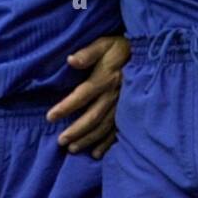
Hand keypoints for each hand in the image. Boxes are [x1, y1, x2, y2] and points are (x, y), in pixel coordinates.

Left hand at [47, 35, 128, 157]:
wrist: (147, 54)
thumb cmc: (119, 48)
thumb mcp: (104, 44)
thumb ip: (88, 53)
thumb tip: (70, 60)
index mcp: (105, 78)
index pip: (82, 95)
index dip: (66, 107)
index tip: (50, 117)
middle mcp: (114, 95)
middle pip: (93, 116)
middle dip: (76, 130)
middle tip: (60, 142)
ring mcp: (123, 106)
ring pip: (104, 127)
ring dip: (88, 139)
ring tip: (73, 149)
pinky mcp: (129, 112)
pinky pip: (118, 131)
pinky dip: (107, 144)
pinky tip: (97, 154)